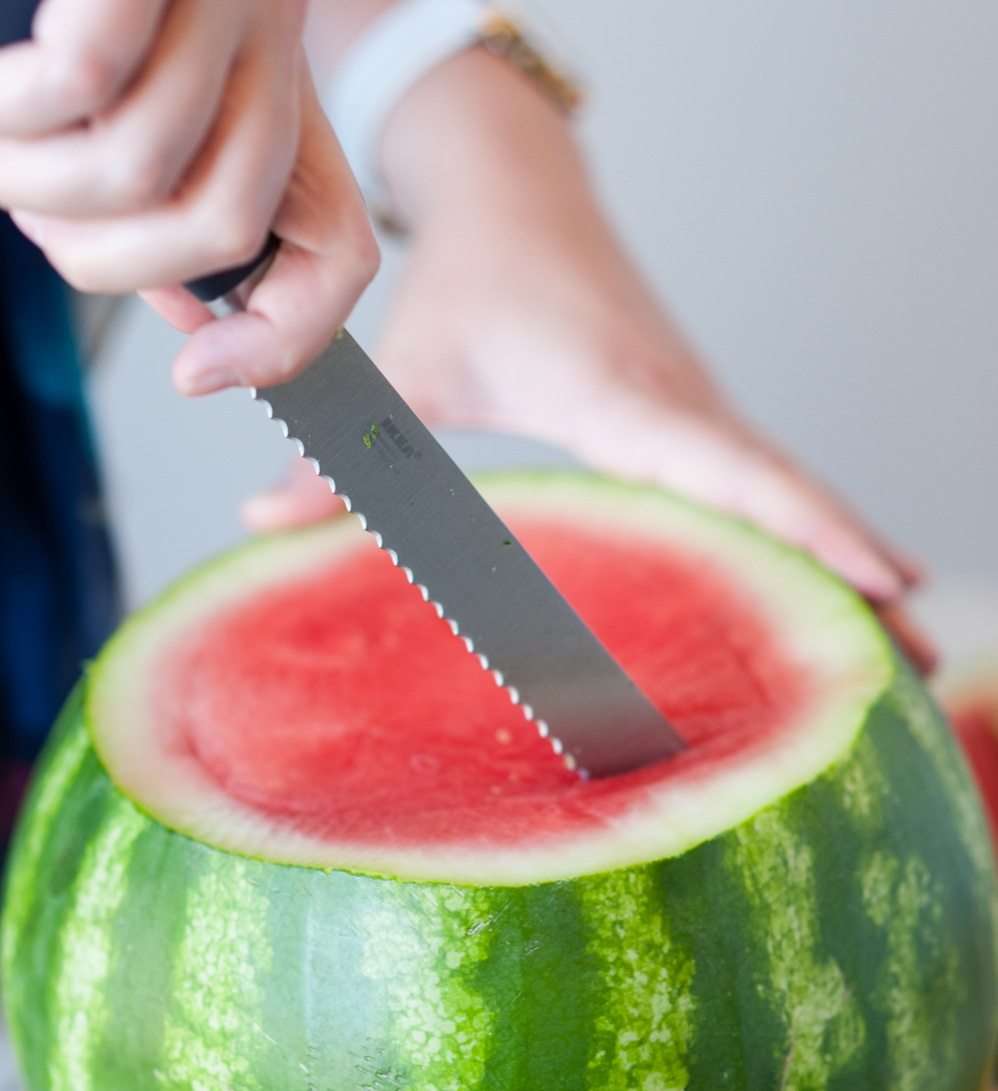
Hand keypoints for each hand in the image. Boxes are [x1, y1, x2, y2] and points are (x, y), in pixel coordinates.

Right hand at [0, 0, 378, 389]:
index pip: (337, 256)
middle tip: (45, 225)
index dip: (279, 343)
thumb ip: (195, 228)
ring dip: (40, 186)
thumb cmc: (114, 12)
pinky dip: (20, 106)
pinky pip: (87, 75)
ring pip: (139, 164)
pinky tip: (2, 89)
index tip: (194, 376)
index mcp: (289, 94)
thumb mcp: (178, 125)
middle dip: (110, 261)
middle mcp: (270, 40)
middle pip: (219, 224)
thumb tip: (200, 347)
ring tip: (2, 145)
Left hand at [249, 49, 932, 668]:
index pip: (735, 471)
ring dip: (849, 567)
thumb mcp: (403, 375)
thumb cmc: (471, 282)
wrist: (523, 197)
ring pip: (792, 496)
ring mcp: (698, 412)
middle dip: (860, 579)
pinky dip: (811, 542)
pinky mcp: (694, 420)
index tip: (882, 589)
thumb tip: (253, 531)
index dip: (810, 531)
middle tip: (920, 668)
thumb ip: (338, 460)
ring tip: (905, 660)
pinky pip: (767, 490)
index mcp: (623, 397)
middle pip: (792, 497)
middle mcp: (681, 406)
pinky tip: (833, 601)